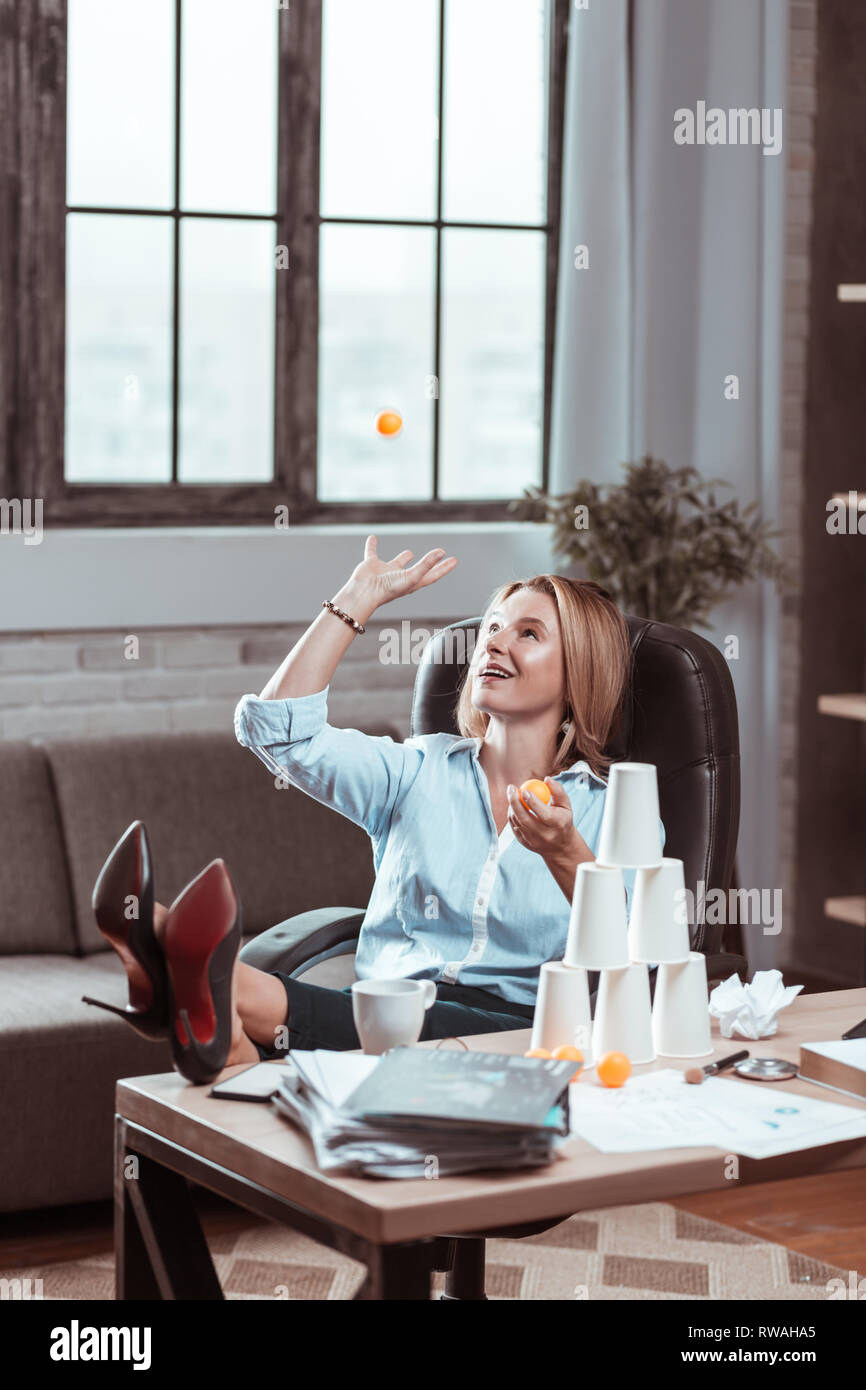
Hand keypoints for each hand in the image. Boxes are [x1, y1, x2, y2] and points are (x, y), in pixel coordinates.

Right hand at [341, 534, 457, 612]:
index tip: (454, 560)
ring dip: (403, 557)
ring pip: (398, 563)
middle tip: (438, 554)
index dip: (444, 567)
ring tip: (410, 552)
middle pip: (419, 568)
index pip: (433, 574)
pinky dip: (372, 545)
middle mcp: (401, 577)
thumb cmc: (388, 590)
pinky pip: (372, 552)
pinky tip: (373, 538)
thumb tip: (442, 553)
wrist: (364, 593)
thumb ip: (427, 564)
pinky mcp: (372, 565)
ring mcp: (386, 571)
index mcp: (412, 582)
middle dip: (429, 562)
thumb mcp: (412, 576)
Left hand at [506, 777, 579, 860]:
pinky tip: (515, 807)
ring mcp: (533, 841)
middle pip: (525, 819)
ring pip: (517, 822)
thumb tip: (546, 779)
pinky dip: (513, 815)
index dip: (532, 801)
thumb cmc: (563, 819)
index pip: (543, 813)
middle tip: (511, 788)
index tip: (524, 790)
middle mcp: (545, 835)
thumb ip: (558, 791)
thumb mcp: (566, 805)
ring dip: (512, 807)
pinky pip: (514, 826)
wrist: (561, 846)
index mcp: (557, 824)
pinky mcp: (524, 843)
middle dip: (515, 802)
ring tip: (513, 795)